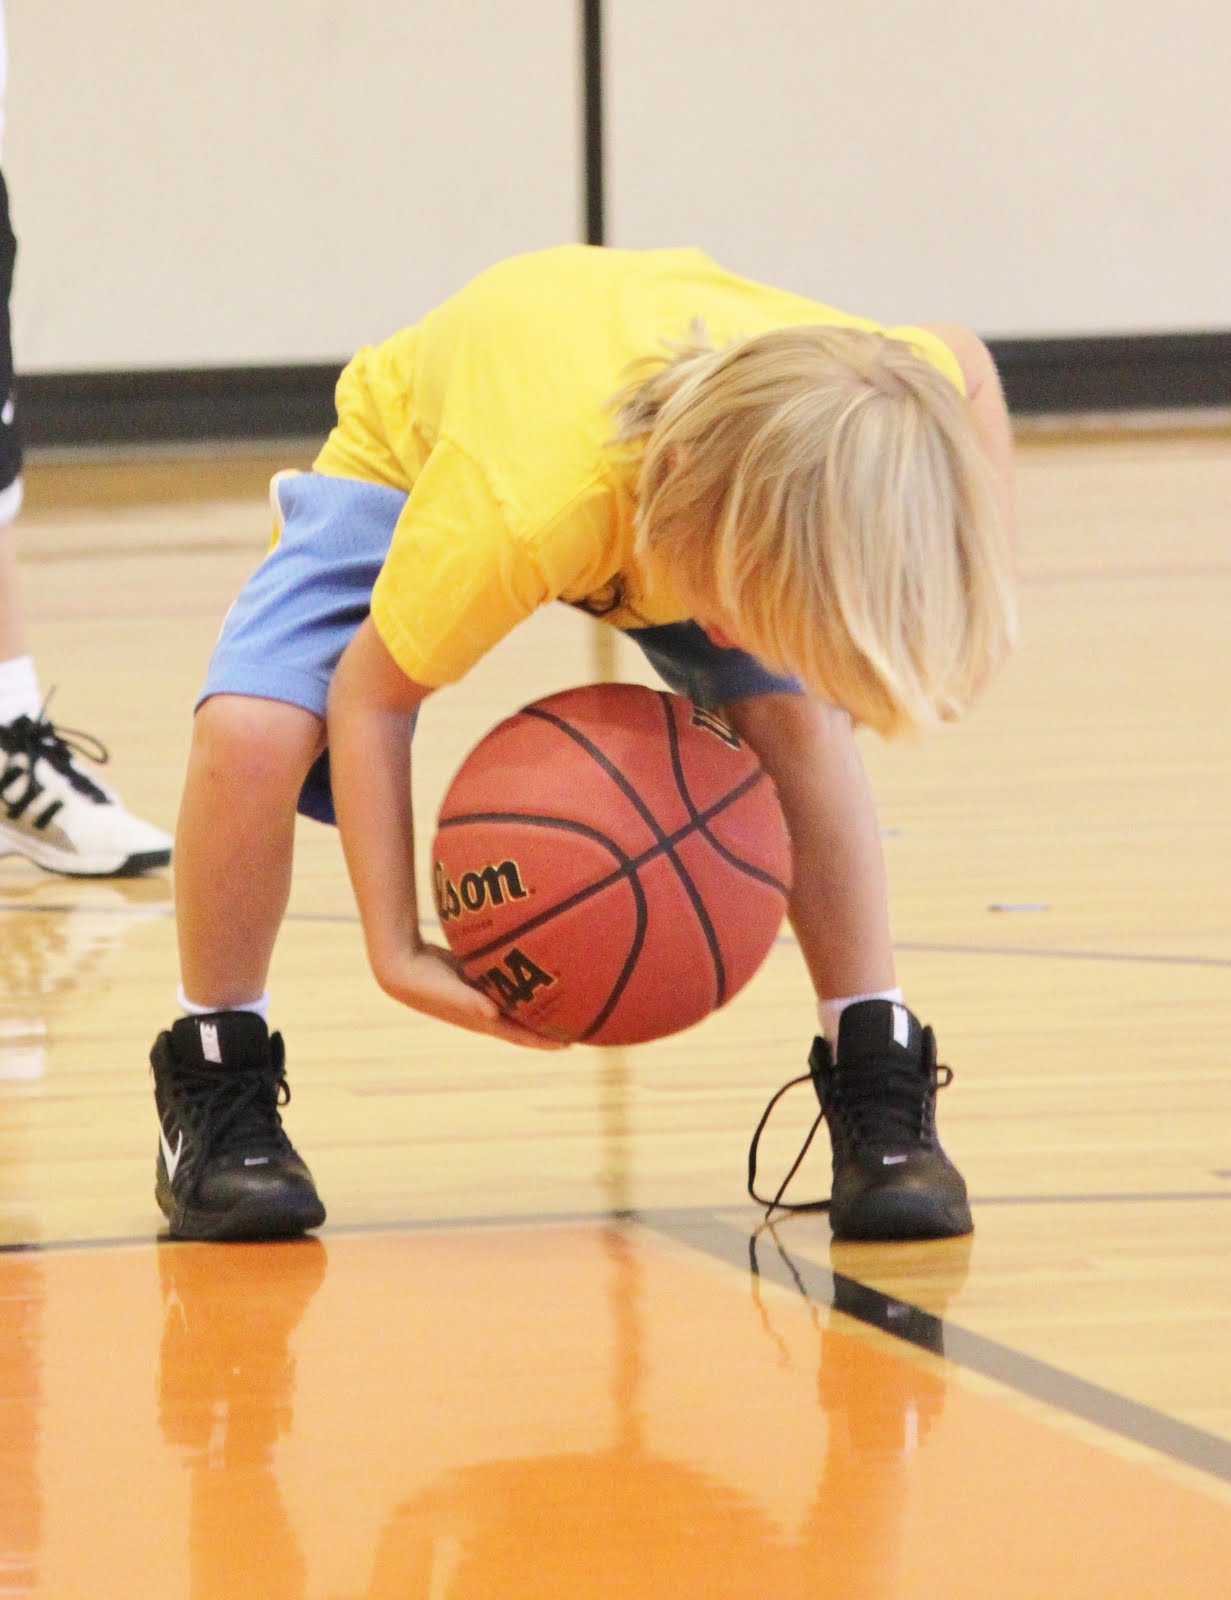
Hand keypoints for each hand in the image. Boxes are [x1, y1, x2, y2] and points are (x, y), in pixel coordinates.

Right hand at [380, 941, 566, 1050]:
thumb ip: (468, 1001)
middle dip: (548, 1029)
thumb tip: (492, 1014)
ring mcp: (479, 999)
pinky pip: (505, 987)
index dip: (543, 1042)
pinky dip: (521, 987)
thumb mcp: (447, 988)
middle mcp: (483, 1013)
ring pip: (516, 1007)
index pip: (519, 1036)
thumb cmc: (422, 980)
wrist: (399, 967)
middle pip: (523, 1025)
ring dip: (536, 1010)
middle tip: (579, 1027)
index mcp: (481, 1020)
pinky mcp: (475, 981)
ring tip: (563, 1006)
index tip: (570, 1044)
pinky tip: (533, 975)